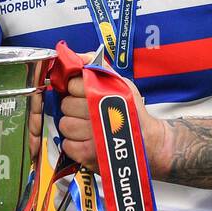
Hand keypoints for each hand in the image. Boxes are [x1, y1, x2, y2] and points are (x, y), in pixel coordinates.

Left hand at [57, 59, 167, 175]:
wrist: (147, 140)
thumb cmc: (131, 111)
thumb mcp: (119, 82)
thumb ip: (97, 66)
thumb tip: (77, 56)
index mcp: (103, 92)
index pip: (72, 85)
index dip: (76, 89)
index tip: (84, 94)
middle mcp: (96, 113)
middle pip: (66, 106)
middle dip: (73, 108)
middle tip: (87, 112)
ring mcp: (91, 135)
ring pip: (64, 125)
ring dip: (73, 126)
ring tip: (87, 126)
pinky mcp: (87, 154)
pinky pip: (67, 145)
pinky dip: (73, 144)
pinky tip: (86, 140)